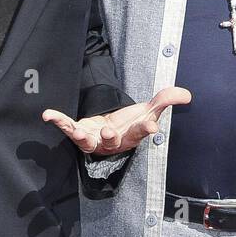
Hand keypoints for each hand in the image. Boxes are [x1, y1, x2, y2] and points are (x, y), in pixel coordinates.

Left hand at [42, 86, 191, 155]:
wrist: (113, 127)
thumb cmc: (132, 121)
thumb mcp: (150, 109)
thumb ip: (166, 100)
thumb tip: (186, 94)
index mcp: (132, 135)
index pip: (141, 132)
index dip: (146, 128)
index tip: (151, 125)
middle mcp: (112, 141)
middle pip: (113, 141)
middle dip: (112, 137)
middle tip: (110, 131)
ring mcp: (94, 140)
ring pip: (87, 142)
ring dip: (83, 136)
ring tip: (77, 129)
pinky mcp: (79, 133)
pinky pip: (68, 129)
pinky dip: (59, 122)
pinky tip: (49, 115)